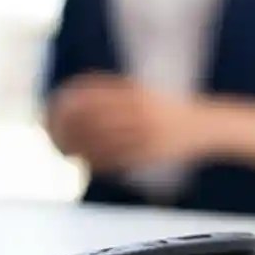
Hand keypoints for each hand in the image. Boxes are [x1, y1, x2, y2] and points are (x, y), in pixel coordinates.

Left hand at [50, 74, 213, 172]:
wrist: (205, 126)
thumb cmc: (166, 108)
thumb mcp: (141, 92)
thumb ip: (112, 91)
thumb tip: (75, 93)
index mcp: (135, 93)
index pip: (92, 96)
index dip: (67, 103)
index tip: (50, 108)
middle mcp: (140, 111)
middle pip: (92, 120)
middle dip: (66, 128)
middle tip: (49, 133)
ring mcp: (146, 133)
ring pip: (101, 143)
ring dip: (78, 148)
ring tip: (62, 151)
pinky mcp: (150, 154)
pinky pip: (116, 160)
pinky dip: (96, 162)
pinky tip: (84, 163)